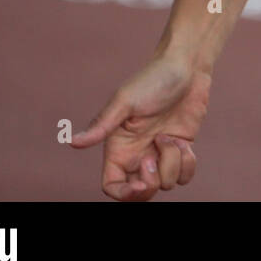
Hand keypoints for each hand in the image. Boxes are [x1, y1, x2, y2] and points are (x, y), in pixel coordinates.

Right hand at [71, 55, 210, 200]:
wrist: (186, 67)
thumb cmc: (152, 79)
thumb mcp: (125, 101)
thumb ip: (101, 125)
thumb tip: (72, 143)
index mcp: (118, 147)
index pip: (112, 186)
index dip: (124, 193)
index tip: (140, 183)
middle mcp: (138, 154)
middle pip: (140, 192)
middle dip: (151, 183)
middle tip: (156, 156)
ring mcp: (161, 153)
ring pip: (165, 184)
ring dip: (172, 163)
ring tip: (169, 136)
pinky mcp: (181, 149)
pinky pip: (184, 174)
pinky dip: (187, 163)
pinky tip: (185, 141)